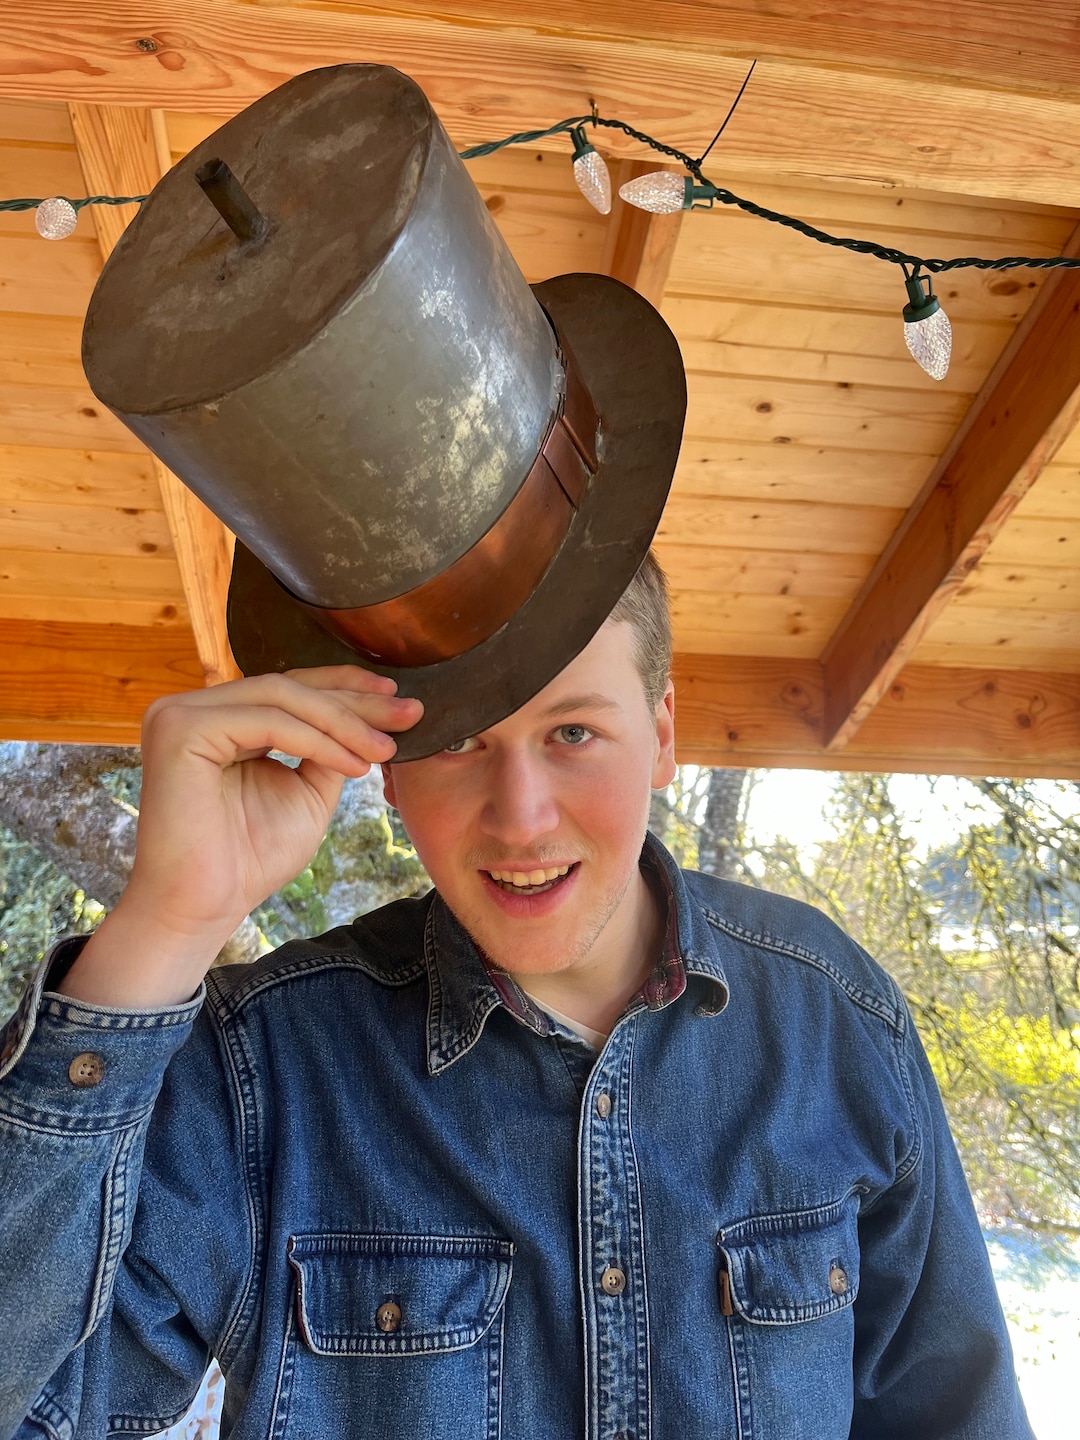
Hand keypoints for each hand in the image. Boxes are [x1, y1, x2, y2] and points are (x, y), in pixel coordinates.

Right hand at [58, 667, 422, 1007]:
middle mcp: (193, 708)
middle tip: (409, 714)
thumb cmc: (250, 858)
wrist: (205, 908)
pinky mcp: (180, 730)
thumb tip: (373, 716)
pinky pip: (268, 723)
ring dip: (344, 722)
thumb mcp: (308, 793)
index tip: (399, 700)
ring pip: (282, 697)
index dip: (345, 688)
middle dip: (355, 701)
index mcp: (218, 718)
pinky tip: (354, 765)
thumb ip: (330, 750)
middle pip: (288, 687)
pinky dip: (318, 741)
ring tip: (385, 749)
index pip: (289, 689)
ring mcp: (180, 714)